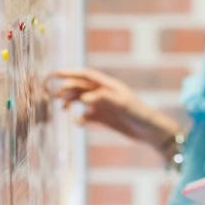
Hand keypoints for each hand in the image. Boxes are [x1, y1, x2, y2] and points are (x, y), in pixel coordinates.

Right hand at [51, 67, 179, 154]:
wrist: (149, 130)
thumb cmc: (138, 113)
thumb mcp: (122, 104)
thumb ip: (103, 99)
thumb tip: (83, 97)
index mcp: (109, 85)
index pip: (86, 75)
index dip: (70, 73)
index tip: (54, 74)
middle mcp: (104, 93)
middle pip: (81, 87)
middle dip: (67, 89)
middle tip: (55, 95)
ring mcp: (104, 106)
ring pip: (82, 100)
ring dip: (71, 102)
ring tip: (62, 108)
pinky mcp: (104, 118)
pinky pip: (88, 116)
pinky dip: (80, 118)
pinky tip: (78, 122)